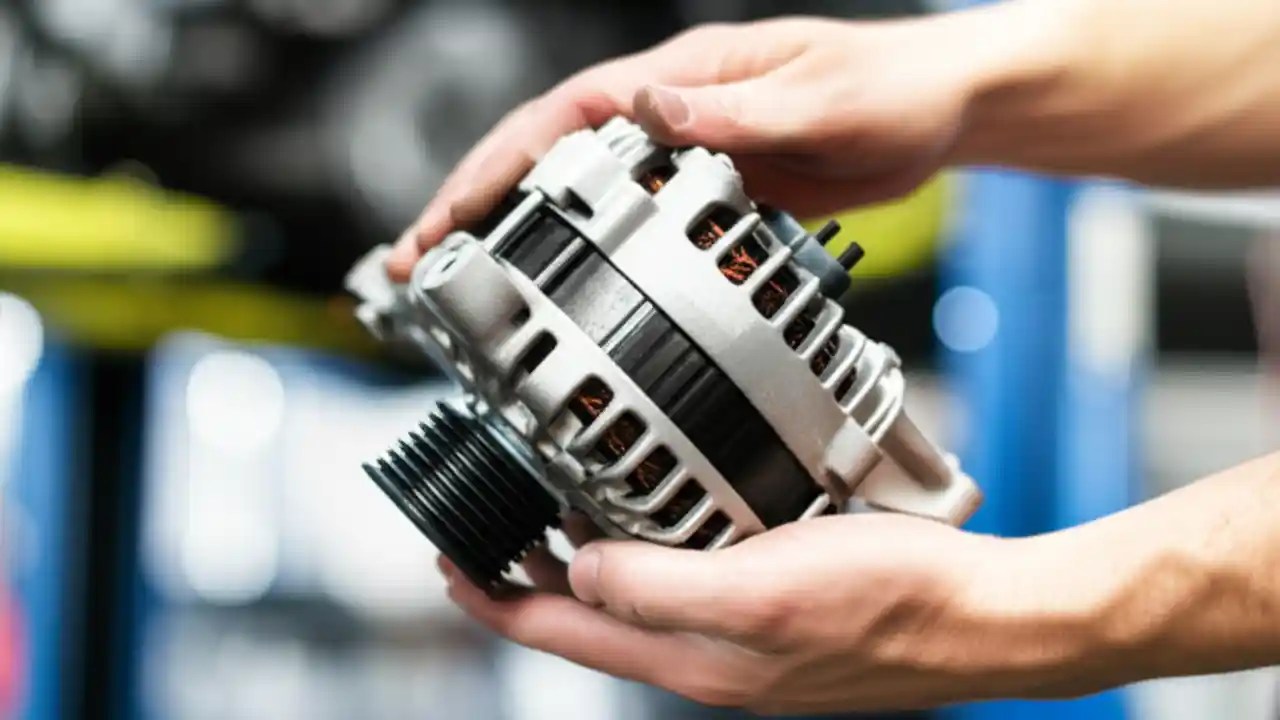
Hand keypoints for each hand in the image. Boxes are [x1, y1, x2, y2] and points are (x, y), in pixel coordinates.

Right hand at [386, 3, 1060, 280]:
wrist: (944, 108)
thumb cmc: (894, 89)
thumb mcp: (822, 99)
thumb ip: (737, 112)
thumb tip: (647, 108)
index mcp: (686, 80)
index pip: (563, 119)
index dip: (495, 166)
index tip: (447, 214)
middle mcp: (673, 113)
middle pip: (546, 159)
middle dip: (474, 207)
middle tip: (415, 262)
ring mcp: (688, 154)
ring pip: (576, 194)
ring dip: (514, 236)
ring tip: (459, 284)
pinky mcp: (710, 191)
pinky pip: (627, 223)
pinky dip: (579, 255)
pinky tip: (555, 289)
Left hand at [440, 513, 1112, 714]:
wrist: (986, 617)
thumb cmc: (892, 605)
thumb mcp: (760, 591)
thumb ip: (658, 588)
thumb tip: (580, 570)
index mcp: (692, 658)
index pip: (560, 632)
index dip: (493, 596)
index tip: (449, 559)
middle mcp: (708, 655)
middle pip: (590, 619)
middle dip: (530, 576)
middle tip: (492, 527)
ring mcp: (742, 637)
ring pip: (638, 599)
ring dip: (588, 560)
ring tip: (556, 513)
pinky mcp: (776, 611)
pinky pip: (690, 582)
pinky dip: (654, 549)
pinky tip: (661, 514)